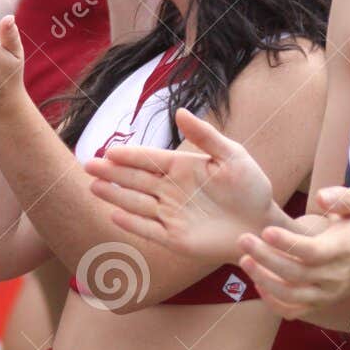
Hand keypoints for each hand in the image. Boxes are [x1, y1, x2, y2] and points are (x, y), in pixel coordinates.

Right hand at [85, 108, 274, 261]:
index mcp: (182, 167)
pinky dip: (132, 223)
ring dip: (115, 195)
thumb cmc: (250, 186)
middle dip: (112, 172)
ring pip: (136, 203)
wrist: (260, 224)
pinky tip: (115, 214)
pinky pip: (148, 229)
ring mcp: (170, 214)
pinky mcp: (174, 238)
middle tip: (89, 165)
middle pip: (135, 179)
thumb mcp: (232, 156)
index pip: (149, 159)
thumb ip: (206, 136)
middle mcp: (171, 189)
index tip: (109, 151)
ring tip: (95, 186)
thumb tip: (180, 112)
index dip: (129, 155)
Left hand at [238, 186, 349, 317]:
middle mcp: (335, 276)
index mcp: (344, 251)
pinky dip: (272, 301)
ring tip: (244, 260)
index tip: (266, 230)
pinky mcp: (318, 304)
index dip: (288, 243)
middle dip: (266, 258)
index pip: (313, 251)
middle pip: (296, 274)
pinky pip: (292, 311)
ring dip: (264, 280)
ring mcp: (326, 294)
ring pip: (291, 295)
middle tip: (243, 240)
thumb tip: (320, 197)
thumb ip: (343, 197)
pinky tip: (257, 282)